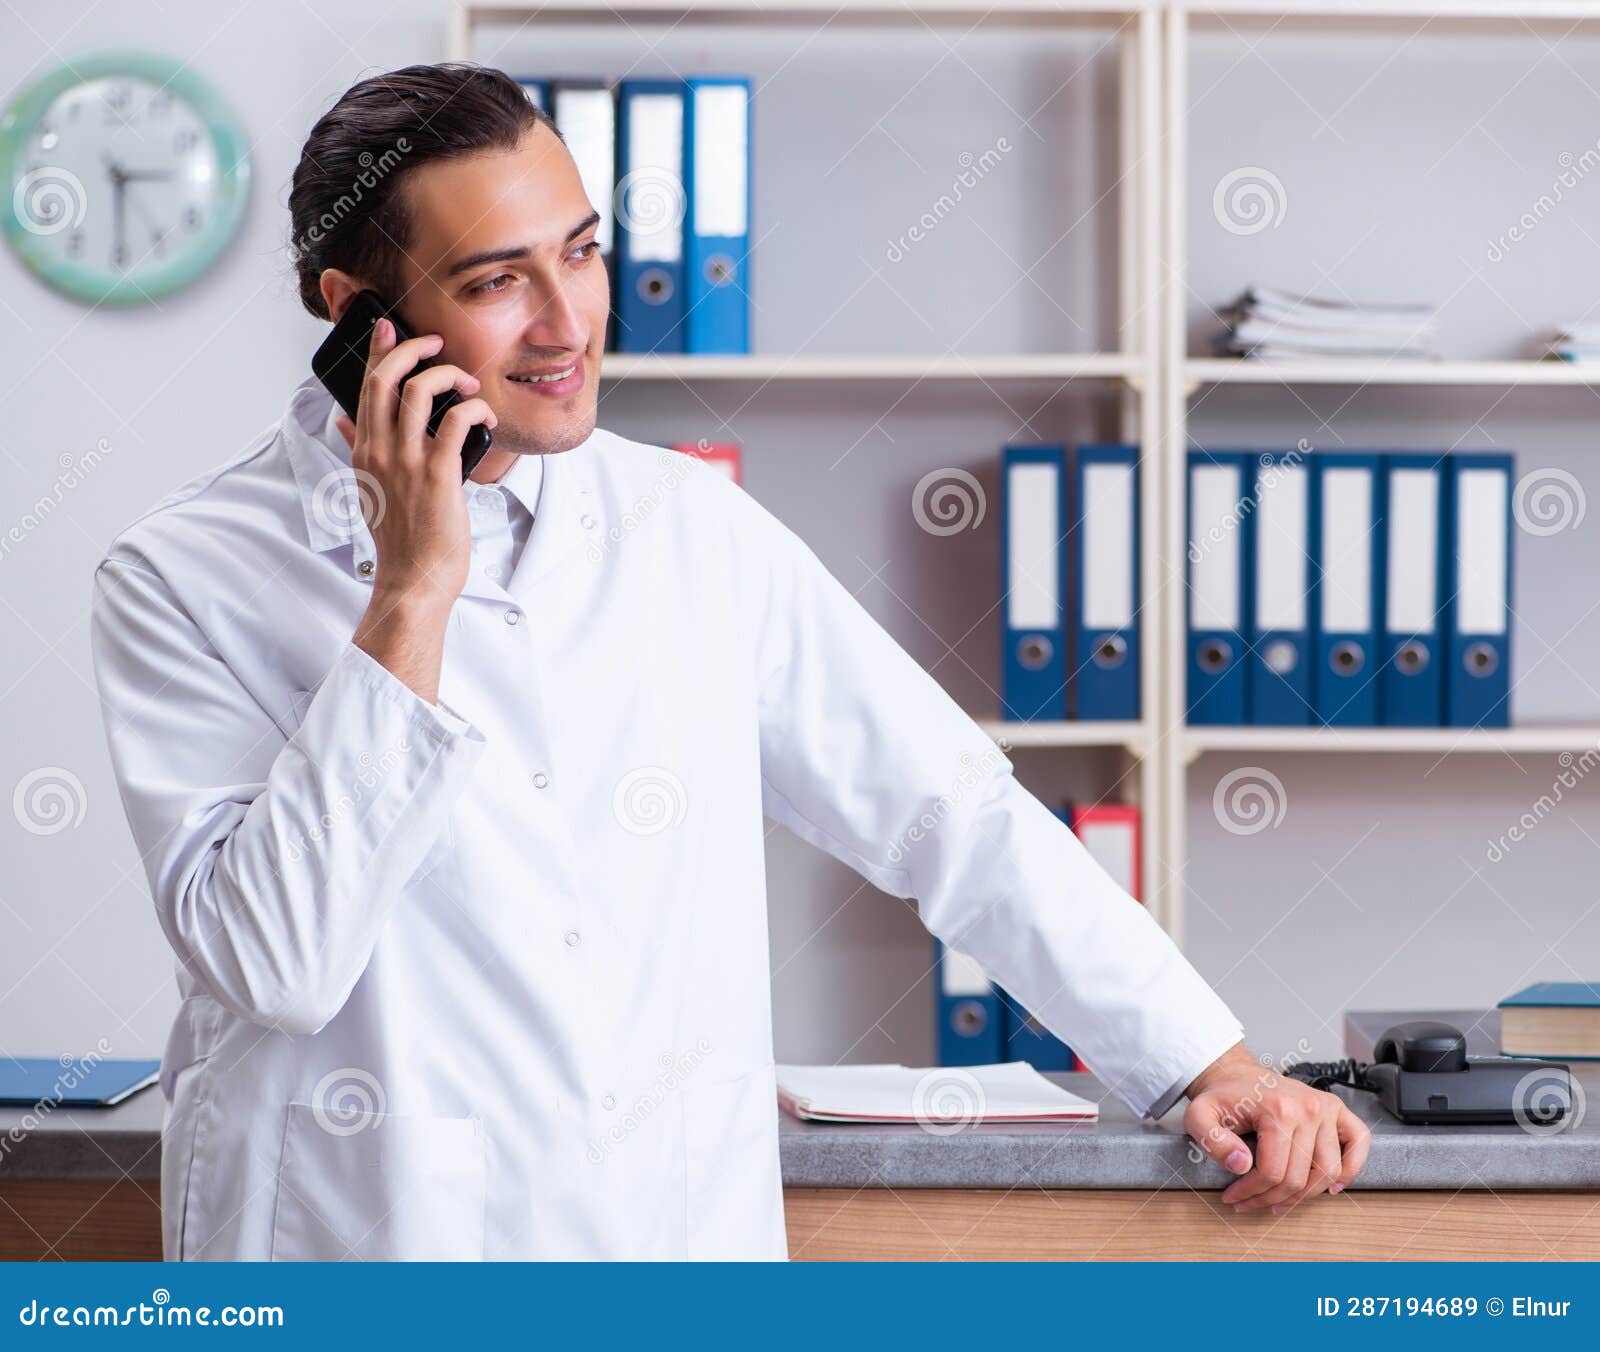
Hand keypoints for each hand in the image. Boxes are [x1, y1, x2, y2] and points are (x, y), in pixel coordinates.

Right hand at [332, 314, 496, 610]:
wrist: (413, 579)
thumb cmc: (401, 539)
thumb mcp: (369, 489)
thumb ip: (358, 449)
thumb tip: (343, 419)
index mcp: (363, 452)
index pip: (365, 388)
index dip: (379, 351)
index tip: (391, 328)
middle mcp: (380, 452)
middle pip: (385, 379)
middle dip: (411, 349)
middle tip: (436, 343)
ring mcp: (406, 462)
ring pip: (418, 392)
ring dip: (448, 376)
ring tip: (468, 383)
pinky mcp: (438, 475)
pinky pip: (456, 422)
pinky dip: (474, 409)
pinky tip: (485, 416)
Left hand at [1183, 1042, 1370, 1213]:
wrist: (1235, 1075)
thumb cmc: (1221, 1097)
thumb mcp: (1199, 1116)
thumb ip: (1212, 1141)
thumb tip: (1241, 1165)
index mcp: (1278, 1110)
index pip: (1273, 1173)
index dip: (1251, 1193)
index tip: (1233, 1197)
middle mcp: (1308, 1108)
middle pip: (1300, 1177)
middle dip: (1271, 1198)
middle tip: (1250, 1202)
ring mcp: (1326, 1108)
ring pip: (1328, 1171)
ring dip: (1306, 1195)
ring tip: (1281, 1200)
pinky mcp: (1337, 1110)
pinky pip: (1359, 1143)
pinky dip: (1350, 1168)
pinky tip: (1331, 1184)